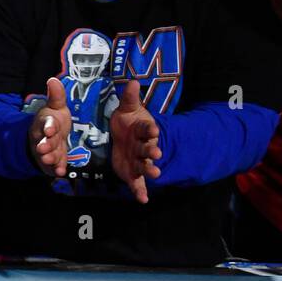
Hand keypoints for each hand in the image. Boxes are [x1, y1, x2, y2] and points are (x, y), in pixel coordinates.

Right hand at [28, 77, 72, 176]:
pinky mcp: (51, 162)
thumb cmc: (53, 122)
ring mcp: (46, 151)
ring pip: (47, 155)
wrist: (44, 138)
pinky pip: (53, 167)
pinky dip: (56, 170)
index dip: (48, 126)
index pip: (46, 124)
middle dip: (45, 145)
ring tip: (50, 160)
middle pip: (44, 142)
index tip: (50, 129)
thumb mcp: (56, 108)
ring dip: (49, 158)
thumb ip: (56, 96)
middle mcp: (43, 138)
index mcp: (45, 123)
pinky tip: (60, 172)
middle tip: (44, 149)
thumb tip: (52, 79)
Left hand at [109, 80, 160, 202]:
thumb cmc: (128, 122)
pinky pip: (137, 183)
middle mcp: (144, 147)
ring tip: (156, 173)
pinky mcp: (133, 173)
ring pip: (145, 166)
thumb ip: (129, 98)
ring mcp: (139, 161)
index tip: (153, 130)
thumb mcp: (127, 110)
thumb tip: (132, 81)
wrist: (126, 137)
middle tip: (156, 154)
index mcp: (144, 130)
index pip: (148, 129)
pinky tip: (143, 199)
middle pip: (149, 149)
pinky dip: (141, 191)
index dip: (150, 130)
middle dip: (152, 152)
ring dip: (149, 170)